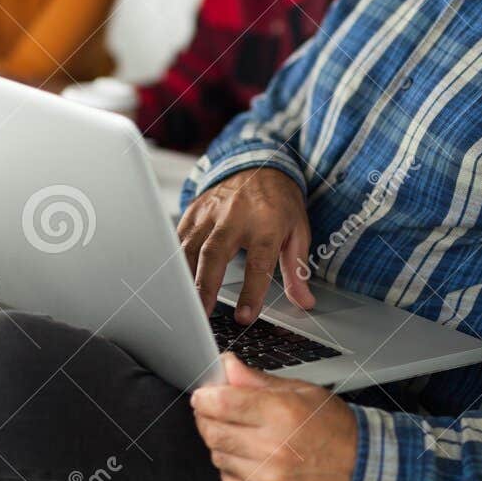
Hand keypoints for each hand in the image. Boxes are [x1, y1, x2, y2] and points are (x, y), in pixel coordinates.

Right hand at [177, 167, 313, 322]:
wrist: (260, 163)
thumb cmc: (280, 203)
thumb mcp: (298, 233)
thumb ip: (297, 270)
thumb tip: (304, 302)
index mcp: (267, 224)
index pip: (259, 263)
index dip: (252, 292)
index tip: (244, 317)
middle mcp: (236, 216)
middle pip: (215, 254)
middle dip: (206, 287)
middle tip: (202, 315)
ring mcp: (211, 211)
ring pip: (192, 247)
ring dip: (187, 278)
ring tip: (187, 304)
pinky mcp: (195, 210)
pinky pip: (180, 237)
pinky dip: (177, 260)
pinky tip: (178, 279)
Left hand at [191, 354, 358, 480]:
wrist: (359, 466)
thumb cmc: (332, 426)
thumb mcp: (300, 391)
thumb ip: (257, 381)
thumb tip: (227, 366)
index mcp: (281, 413)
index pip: (221, 404)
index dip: (205, 397)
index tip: (203, 395)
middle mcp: (273, 447)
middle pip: (213, 432)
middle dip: (206, 418)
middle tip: (214, 412)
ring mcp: (269, 478)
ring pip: (218, 456)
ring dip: (221, 443)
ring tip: (242, 436)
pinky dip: (232, 469)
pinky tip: (249, 459)